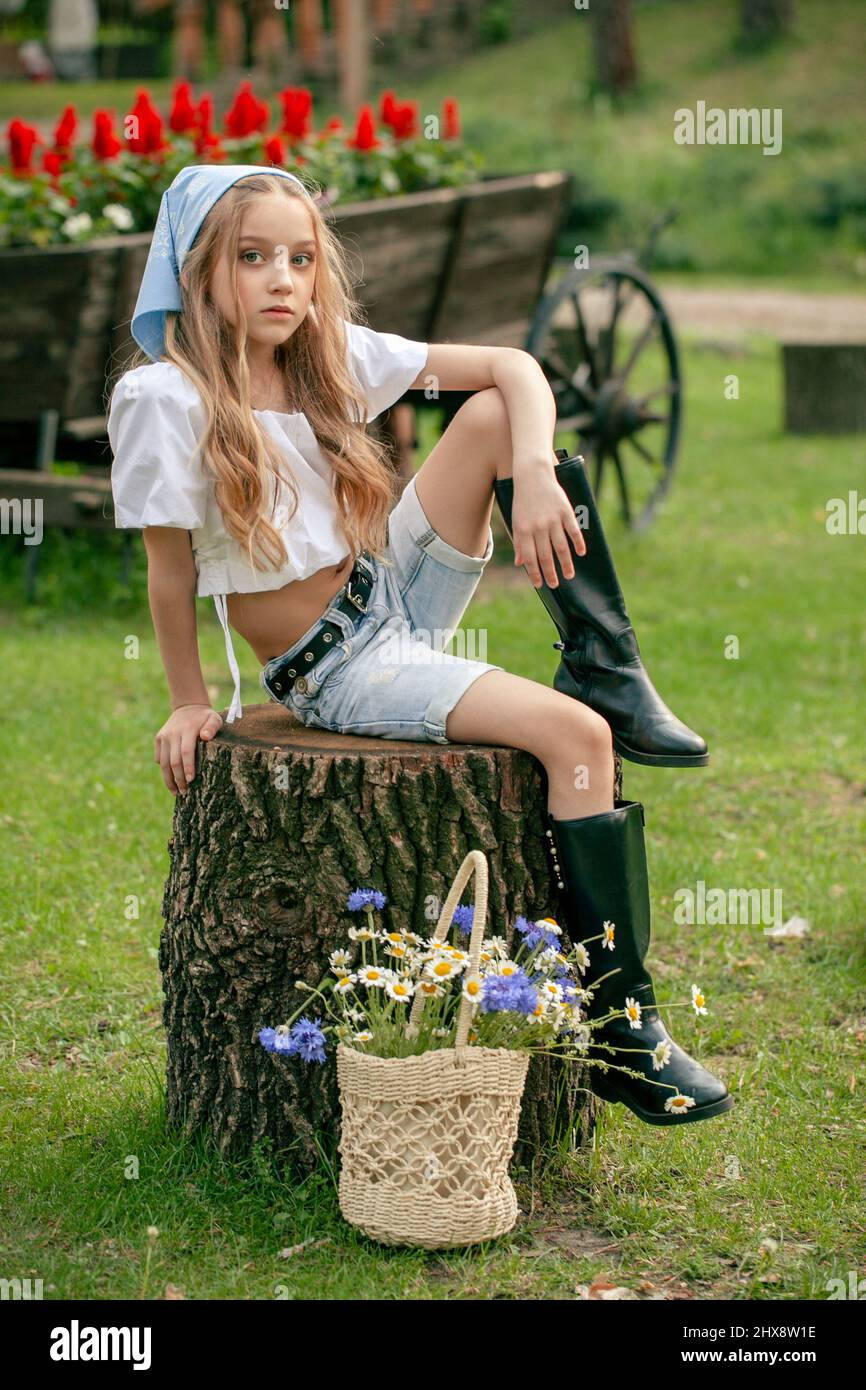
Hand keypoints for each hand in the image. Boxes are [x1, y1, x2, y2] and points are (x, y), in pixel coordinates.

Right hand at [155, 704, 222, 795]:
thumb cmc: (204, 717)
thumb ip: (212, 727)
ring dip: (169, 779)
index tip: (191, 780)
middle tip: (184, 792)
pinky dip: (164, 770)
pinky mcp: (158, 738)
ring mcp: (164, 736)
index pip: (186, 752)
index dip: (188, 767)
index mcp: (187, 729)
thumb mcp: (214, 718)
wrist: (188, 707)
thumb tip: (206, 737)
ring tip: (175, 792)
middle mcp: (173, 734)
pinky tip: (171, 780)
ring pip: (163, 762)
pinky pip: (159, 758)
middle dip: (179, 779)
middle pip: (173, 761)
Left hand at [511, 466, 586, 587]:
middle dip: (551, 573)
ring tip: (569, 575)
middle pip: (546, 556)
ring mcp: (553, 519)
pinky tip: (581, 553)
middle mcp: (538, 527)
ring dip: (566, 563)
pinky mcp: (565, 511)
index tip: (539, 584)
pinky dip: (578, 543)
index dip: (534, 573)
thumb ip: (519, 542)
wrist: (532, 474)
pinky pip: (573, 531)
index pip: (530, 558)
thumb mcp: (516, 521)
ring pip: (561, 547)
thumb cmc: (523, 501)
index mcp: (523, 530)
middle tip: (556, 585)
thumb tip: (519, 563)